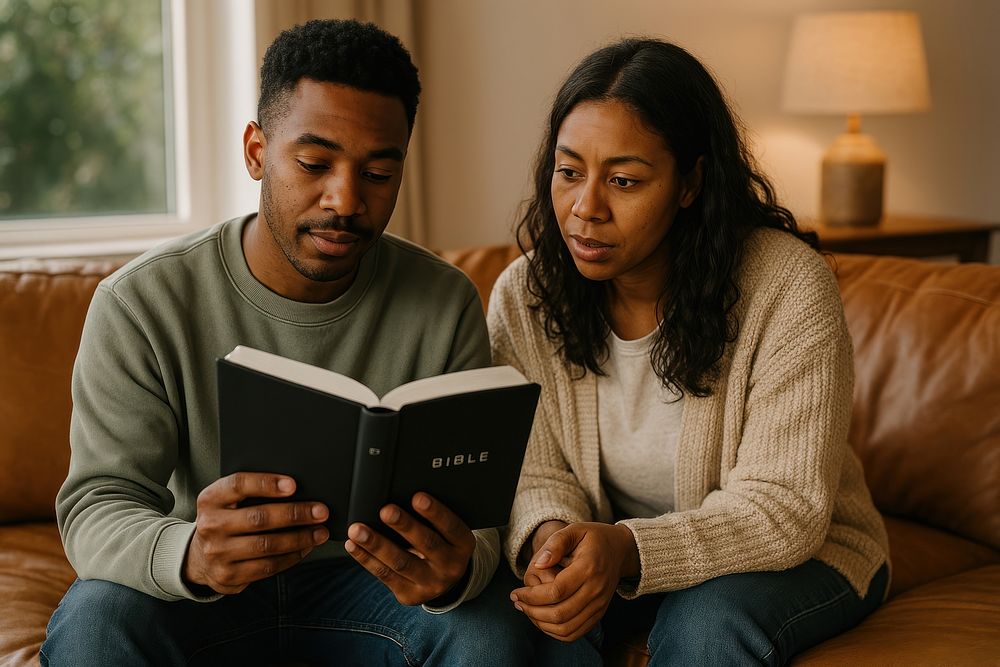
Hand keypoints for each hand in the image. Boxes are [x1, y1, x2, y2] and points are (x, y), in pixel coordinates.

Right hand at [183, 473, 329, 594]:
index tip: (293, 485)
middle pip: (258, 518)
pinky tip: (306, 547)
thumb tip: (296, 489)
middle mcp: (210, 526)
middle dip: (295, 514)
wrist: (198, 557)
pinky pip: (267, 566)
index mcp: (210, 500)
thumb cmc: (225, 520)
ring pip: (266, 545)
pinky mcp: (229, 576)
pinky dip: (292, 557)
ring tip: (320, 532)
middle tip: (321, 511)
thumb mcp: (226, 501)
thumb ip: (251, 492)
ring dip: (299, 538)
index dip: (266, 483)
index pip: (238, 485)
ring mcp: (218, 553)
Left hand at [344, 492, 475, 605]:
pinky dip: (366, 558)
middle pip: (426, 544)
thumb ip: (434, 517)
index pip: (451, 527)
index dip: (435, 512)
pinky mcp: (409, 595)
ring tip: (358, 529)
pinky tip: (353, 545)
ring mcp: (430, 584)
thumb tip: (402, 493)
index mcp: (463, 545)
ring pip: (400, 562)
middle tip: (385, 510)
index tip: (418, 497)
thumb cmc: (442, 542)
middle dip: (404, 526)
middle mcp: (451, 566)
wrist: (444, 579)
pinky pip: (384, 575)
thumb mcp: (448, 531)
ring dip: (376, 544)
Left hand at [511, 522, 638, 641]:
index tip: (515, 592)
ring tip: (527, 610)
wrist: (621, 550)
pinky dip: (555, 632)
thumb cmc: (593, 537)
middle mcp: (596, 590)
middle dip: (532, 611)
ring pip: (566, 629)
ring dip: (541, 624)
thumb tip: (538, 564)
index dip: (531, 596)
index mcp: (588, 568)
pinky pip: (575, 633)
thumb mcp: (574, 530)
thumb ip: (555, 544)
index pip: (556, 591)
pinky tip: (542, 619)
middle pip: (560, 614)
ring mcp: (599, 605)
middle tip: (517, 601)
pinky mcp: (599, 614)